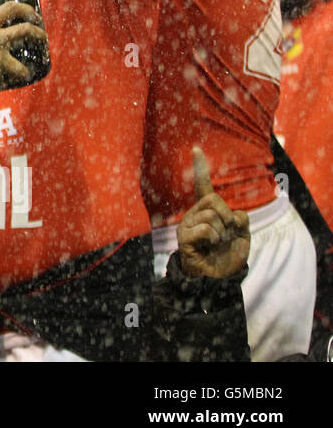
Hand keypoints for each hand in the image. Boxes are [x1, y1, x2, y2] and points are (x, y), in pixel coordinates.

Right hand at [0, 1, 45, 95]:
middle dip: (39, 35)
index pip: (11, 9)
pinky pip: (4, 84)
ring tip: (24, 74)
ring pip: (22, 68)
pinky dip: (1, 86)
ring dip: (24, 72)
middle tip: (42, 39)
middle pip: (27, 32)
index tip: (33, 15)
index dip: (26, 10)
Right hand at [177, 147, 250, 279]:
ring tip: (218, 243)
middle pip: (213, 199)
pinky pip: (207, 229)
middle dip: (226, 215)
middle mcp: (194, 214)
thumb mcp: (242, 235)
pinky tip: (209, 247)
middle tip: (227, 232)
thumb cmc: (228, 256)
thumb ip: (241, 220)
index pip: (203, 186)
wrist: (218, 279)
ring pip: (211, 214)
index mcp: (207, 210)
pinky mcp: (185, 237)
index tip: (197, 149)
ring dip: (222, 231)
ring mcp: (188, 225)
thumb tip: (234, 214)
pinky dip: (214, 238)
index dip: (200, 168)